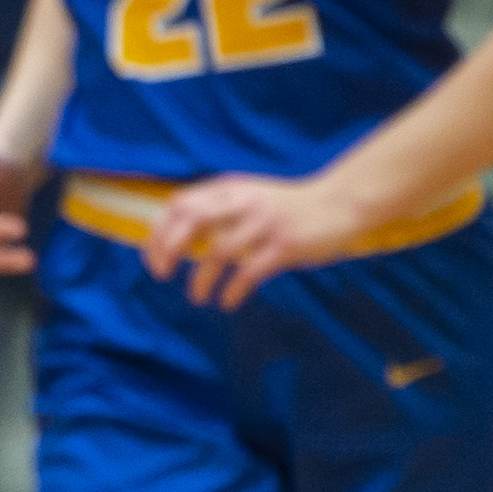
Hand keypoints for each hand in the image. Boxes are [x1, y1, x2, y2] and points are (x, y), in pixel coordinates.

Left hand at [145, 169, 363, 307]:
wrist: (339, 204)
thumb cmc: (287, 207)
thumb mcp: (248, 196)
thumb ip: (216, 208)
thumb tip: (174, 235)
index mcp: (229, 189)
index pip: (180, 204)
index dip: (159, 233)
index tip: (153, 260)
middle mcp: (243, 201)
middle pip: (191, 220)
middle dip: (168, 249)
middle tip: (160, 275)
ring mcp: (264, 222)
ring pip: (218, 252)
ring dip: (201, 279)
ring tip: (198, 298)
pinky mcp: (285, 245)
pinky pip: (250, 271)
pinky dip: (233, 290)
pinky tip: (228, 302)